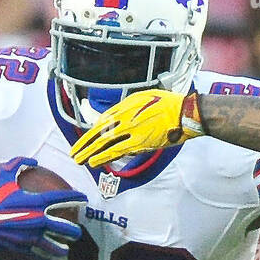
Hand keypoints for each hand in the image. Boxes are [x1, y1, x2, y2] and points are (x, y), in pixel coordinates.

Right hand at [0, 157, 83, 259]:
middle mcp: (35, 220)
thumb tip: (32, 161)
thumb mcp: (3, 174)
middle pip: (60, 227)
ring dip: (59, 248)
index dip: (74, 198)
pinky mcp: (17, 246)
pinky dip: (41, 254)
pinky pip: (33, 251)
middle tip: (78, 232)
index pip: (60, 200)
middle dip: (71, 230)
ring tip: (66, 251)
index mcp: (34, 202)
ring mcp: (27, 236)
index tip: (83, 199)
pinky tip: (45, 258)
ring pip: (49, 244)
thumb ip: (19, 165)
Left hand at [71, 90, 202, 167]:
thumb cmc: (167, 104)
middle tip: (73, 153)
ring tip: (80, 160)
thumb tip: (115, 117)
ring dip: (91, 153)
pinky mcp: (141, 143)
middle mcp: (126, 117)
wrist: (185, 113)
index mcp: (126, 106)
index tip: (83, 141)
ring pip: (106, 144)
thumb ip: (128, 107)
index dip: (90, 133)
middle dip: (85, 144)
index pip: (102, 121)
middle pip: (99, 133)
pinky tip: (95, 162)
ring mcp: (132, 131)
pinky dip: (105, 157)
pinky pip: (119, 151)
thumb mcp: (144, 97)